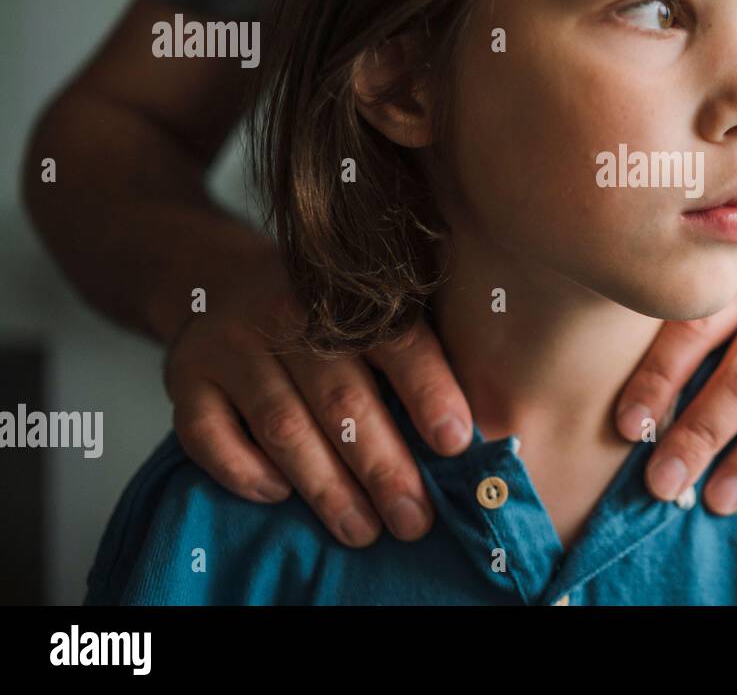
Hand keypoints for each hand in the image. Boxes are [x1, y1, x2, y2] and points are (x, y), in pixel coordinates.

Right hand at [162, 252, 472, 546]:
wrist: (223, 280)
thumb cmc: (325, 315)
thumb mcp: (371, 307)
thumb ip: (415, 351)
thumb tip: (474, 433)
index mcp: (348, 293)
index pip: (397, 341)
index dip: (428, 390)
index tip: (457, 442)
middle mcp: (286, 313)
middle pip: (342, 398)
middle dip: (384, 466)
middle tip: (415, 519)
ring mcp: (231, 345)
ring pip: (283, 425)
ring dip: (326, 486)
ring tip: (363, 531)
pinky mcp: (185, 379)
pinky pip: (207, 434)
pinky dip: (243, 471)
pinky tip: (278, 496)